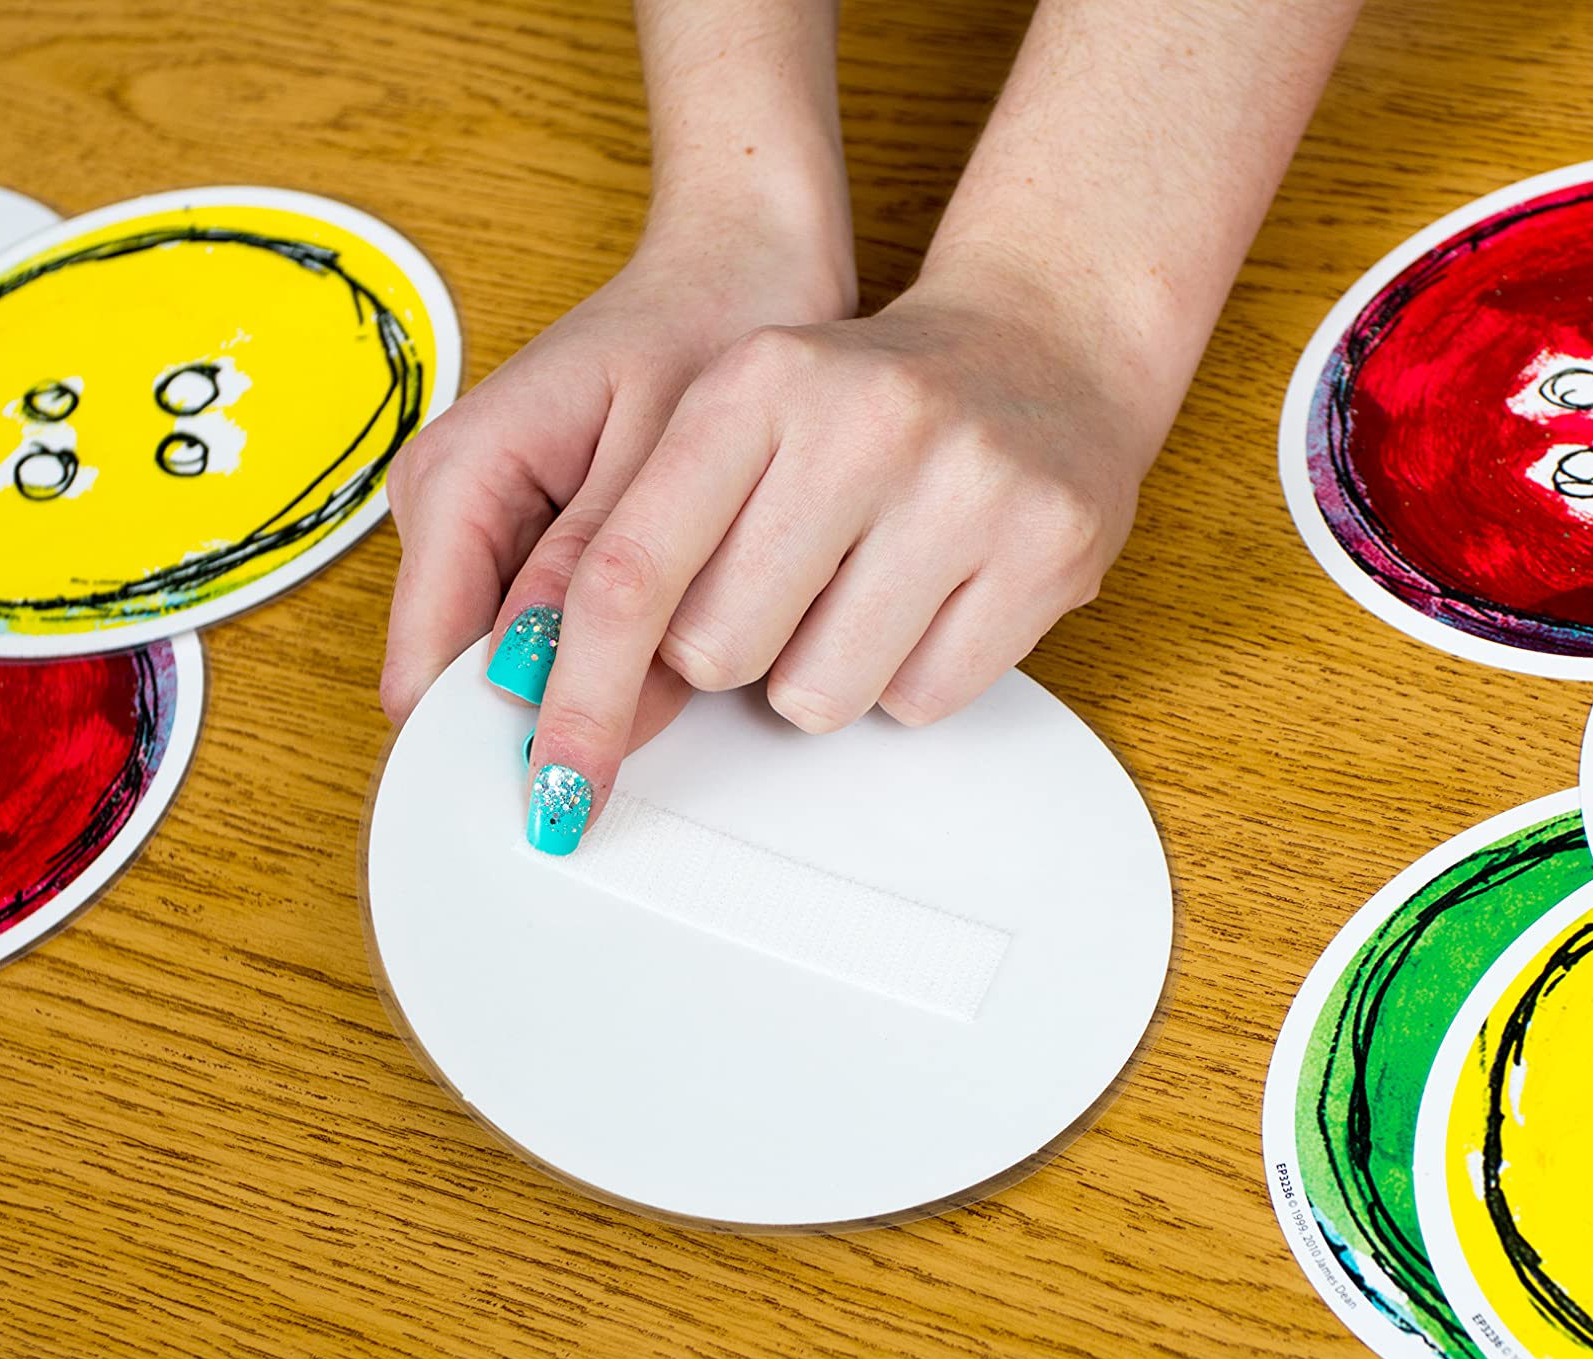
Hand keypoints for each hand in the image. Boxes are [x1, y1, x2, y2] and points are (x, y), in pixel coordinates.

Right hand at [378, 211, 854, 727]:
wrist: (739, 267)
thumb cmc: (705, 328)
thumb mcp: (664, 451)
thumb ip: (606, 576)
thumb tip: (552, 694)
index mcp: (456, 478)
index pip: (431, 664)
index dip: (490, 745)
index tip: (557, 805)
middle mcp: (450, 508)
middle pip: (466, 678)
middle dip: (549, 719)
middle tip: (646, 742)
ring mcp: (486, 530)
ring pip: (518, 668)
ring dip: (592, 691)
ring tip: (684, 670)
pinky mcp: (534, 544)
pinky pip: (558, 638)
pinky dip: (617, 659)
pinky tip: (680, 642)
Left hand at [519, 262, 1167, 853]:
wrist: (1044, 346)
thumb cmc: (864, 402)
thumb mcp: (738, 415)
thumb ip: (638, 531)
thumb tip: (543, 686)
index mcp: (760, 379)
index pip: (631, 572)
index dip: (581, 692)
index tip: (554, 778)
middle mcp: (867, 420)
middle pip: (719, 652)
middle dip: (729, 650)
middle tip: (781, 583)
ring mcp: (968, 484)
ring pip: (819, 694)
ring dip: (821, 671)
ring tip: (864, 582)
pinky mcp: (1049, 549)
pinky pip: (921, 701)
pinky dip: (909, 675)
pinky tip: (934, 592)